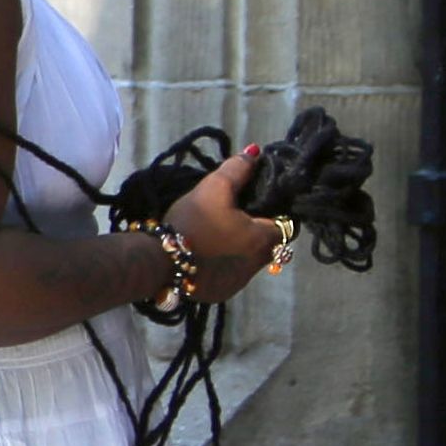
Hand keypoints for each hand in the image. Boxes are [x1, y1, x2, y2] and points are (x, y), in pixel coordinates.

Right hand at [168, 146, 283, 304]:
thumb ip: (237, 170)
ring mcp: (239, 282)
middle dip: (258, 233)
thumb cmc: (192, 223)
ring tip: (218, 236)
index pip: (288, 225)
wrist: (158, 263)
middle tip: (236, 219)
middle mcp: (258, 264)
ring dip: (241, 250)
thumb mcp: (213, 188)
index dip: (276, 213)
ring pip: (251, 262)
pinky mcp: (221, 293)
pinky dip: (224, 265)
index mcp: (263, 239)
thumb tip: (256, 152)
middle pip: (271, 246)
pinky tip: (206, 255)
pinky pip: (231, 275)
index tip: (257, 206)